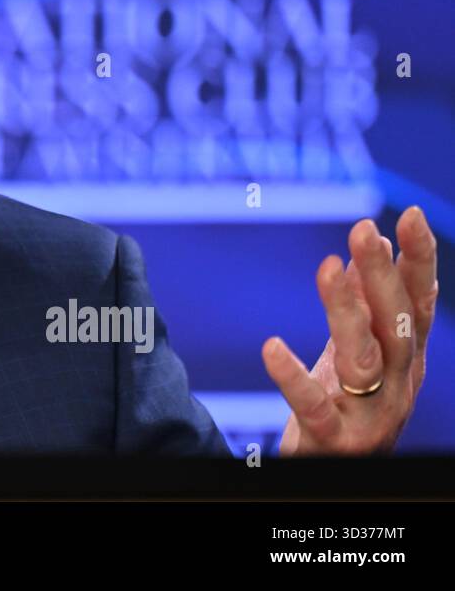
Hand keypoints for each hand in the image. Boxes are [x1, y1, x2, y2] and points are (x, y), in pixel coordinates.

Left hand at [262, 205, 437, 454]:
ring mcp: (369, 414)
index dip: (418, 261)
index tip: (408, 216)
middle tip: (364, 229)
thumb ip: (363, 310)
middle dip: (383, 274)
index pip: (417, 303)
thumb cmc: (346, 408)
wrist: (333, 476)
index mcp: (407, 360)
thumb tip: (366, 254)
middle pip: (397, 324)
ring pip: (364, 358)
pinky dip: (294, 377)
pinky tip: (272, 347)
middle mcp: (398, 385)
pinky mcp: (333, 440)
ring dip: (347, 311)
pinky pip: (313, 406)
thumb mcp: (357, 355)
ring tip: (329, 268)